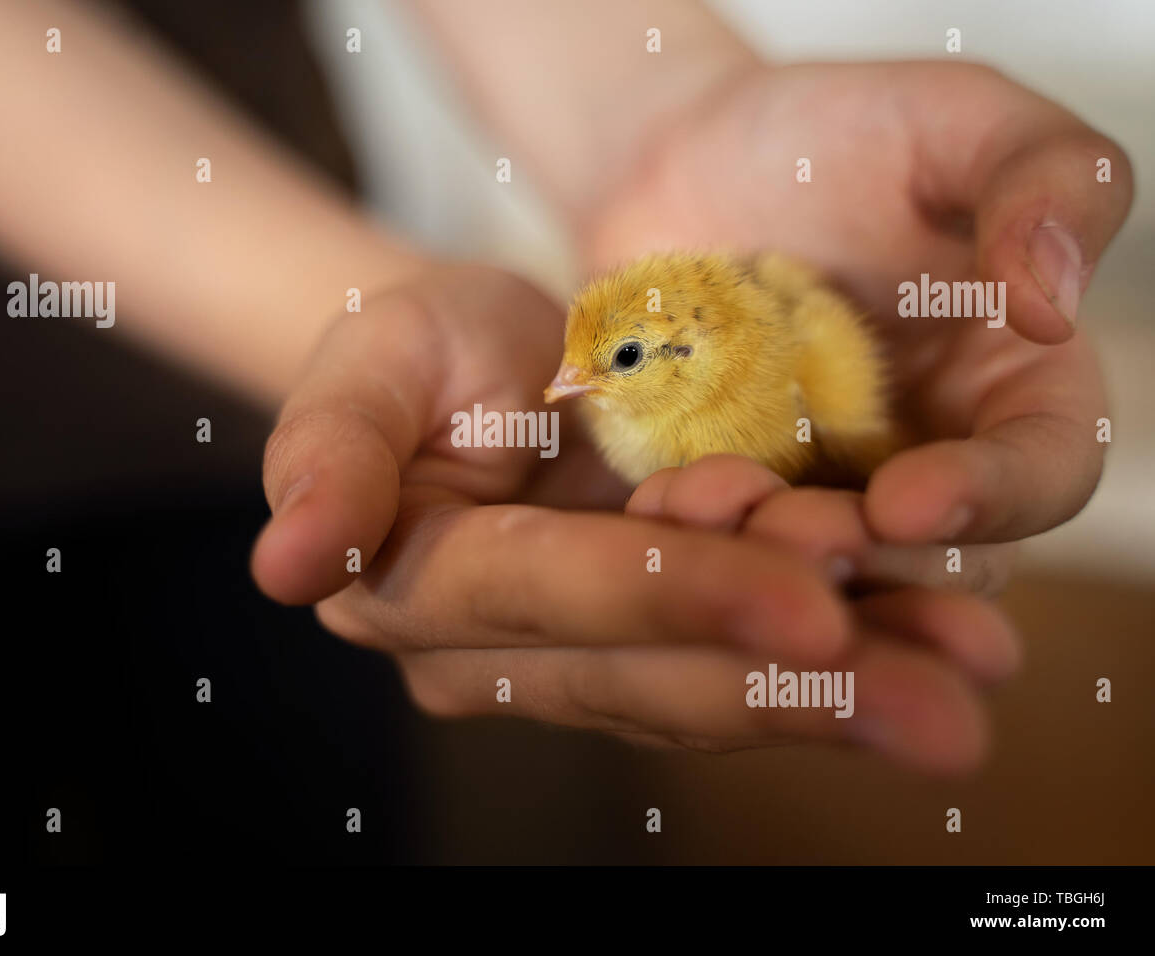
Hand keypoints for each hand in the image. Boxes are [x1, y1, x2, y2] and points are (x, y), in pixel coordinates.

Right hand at [251, 265, 1015, 771]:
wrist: (487, 367)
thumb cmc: (427, 351)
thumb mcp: (370, 361)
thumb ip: (331, 449)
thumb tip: (284, 561)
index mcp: (423, 585)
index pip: (558, 598)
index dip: (675, 601)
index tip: (809, 605)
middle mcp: (502, 655)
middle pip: (654, 673)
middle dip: (793, 683)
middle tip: (936, 701)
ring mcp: (584, 664)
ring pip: (715, 691)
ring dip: (846, 693)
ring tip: (964, 688)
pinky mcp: (658, 652)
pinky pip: (751, 666)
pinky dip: (850, 660)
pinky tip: (942, 647)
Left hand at [582, 60, 1130, 547]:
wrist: (685, 159)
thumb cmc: (837, 135)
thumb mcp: (956, 121)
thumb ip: (1044, 180)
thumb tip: (1054, 303)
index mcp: (1013, 384)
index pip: (1045, 470)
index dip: (992, 500)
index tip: (907, 501)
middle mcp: (927, 461)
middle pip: (932, 561)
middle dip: (865, 561)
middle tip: (788, 531)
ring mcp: (822, 493)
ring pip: (822, 577)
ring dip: (769, 570)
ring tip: (698, 512)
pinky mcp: (729, 502)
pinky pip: (721, 556)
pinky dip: (693, 550)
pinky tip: (653, 513)